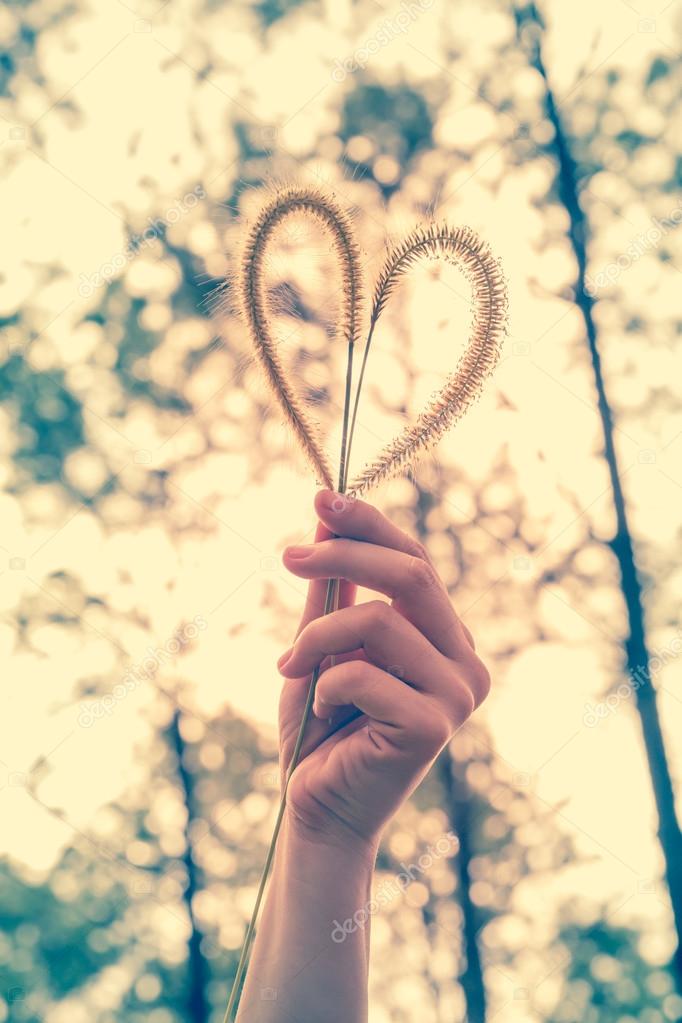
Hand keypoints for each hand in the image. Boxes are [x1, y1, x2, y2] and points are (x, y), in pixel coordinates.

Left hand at [277, 490, 490, 849]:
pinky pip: (363, 674)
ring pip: (381, 621)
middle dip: (345, 553)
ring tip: (288, 668)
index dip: (370, 524)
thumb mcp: (323, 645)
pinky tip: (321, 713)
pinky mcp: (435, 726)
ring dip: (317, 638)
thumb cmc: (322, 728)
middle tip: (287, 556)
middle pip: (412, 575)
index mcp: (446, 638)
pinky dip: (324, 685)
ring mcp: (457, 695)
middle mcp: (465, 662)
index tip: (321, 499)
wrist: (319, 811)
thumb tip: (327, 520)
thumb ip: (335, 591)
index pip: (416, 561)